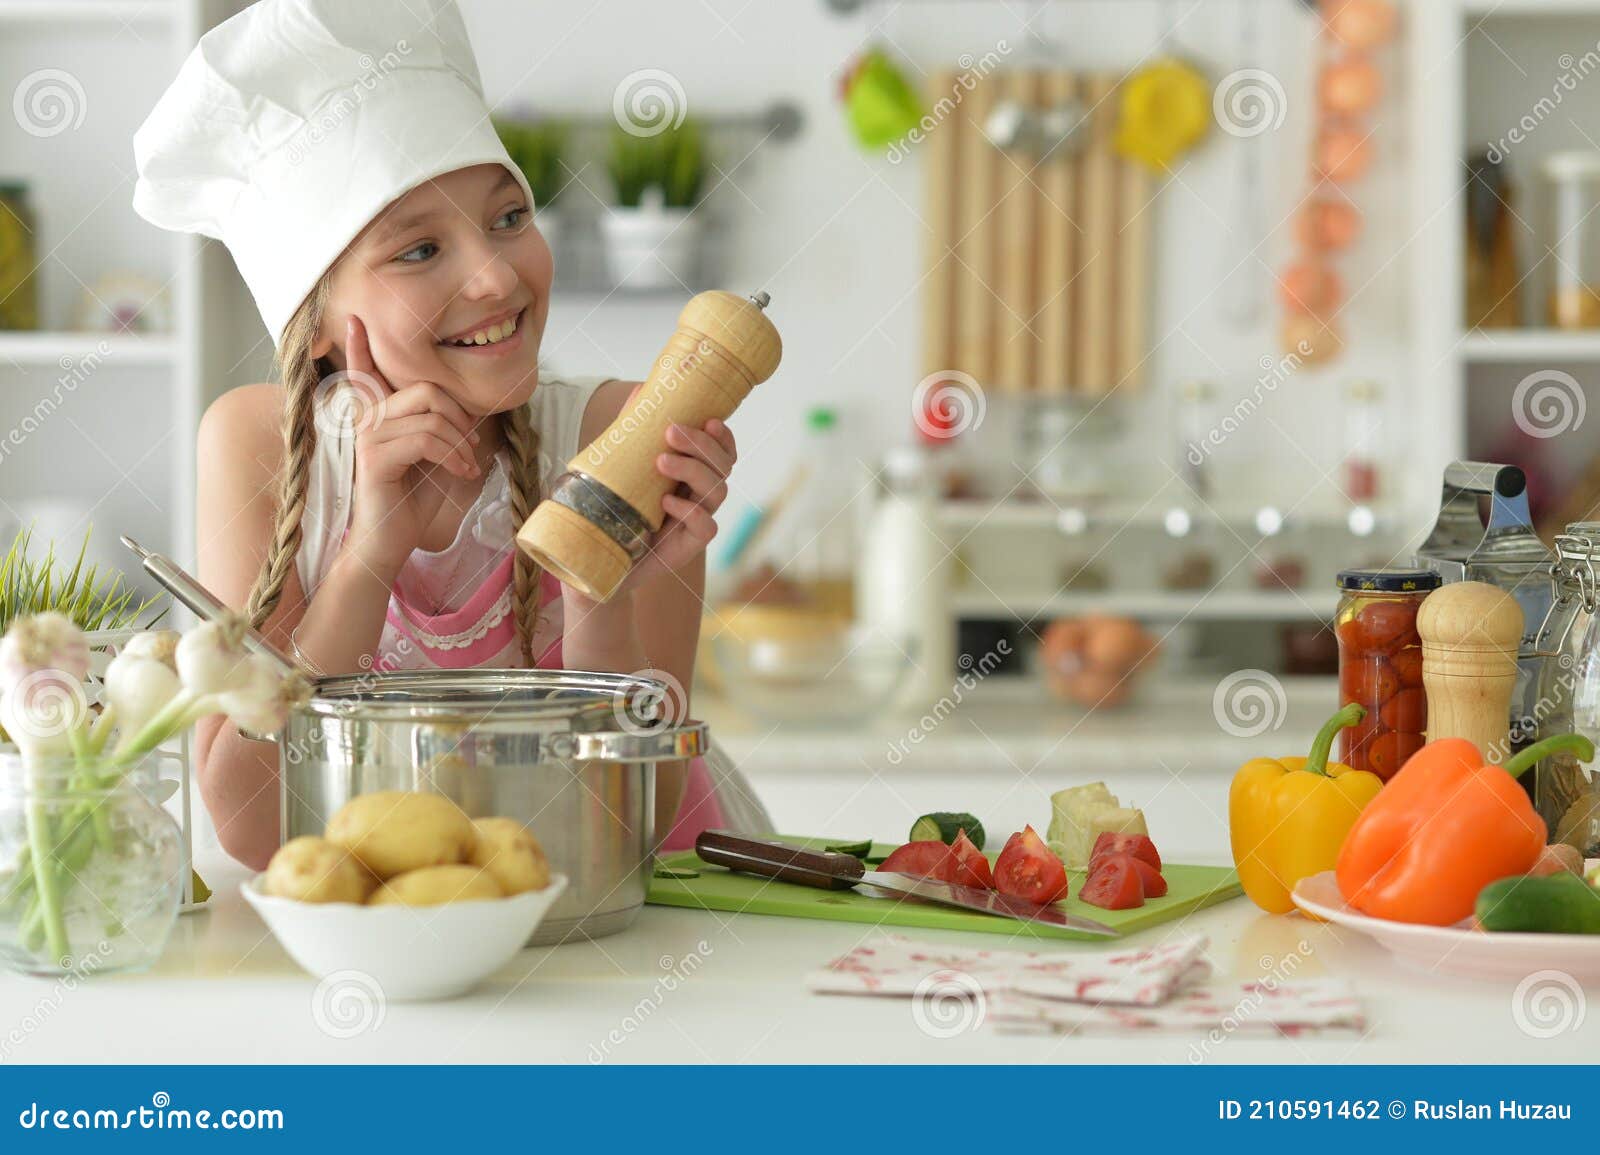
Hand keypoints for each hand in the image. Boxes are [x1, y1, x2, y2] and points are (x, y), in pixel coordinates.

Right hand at [340, 315, 481, 580]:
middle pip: (424, 388)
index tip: (357, 319)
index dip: (361, 346)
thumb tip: (474, 411)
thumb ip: (444, 429)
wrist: (392, 541)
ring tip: (467, 465)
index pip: (367, 372)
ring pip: (429, 414)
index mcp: (379, 416)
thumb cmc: (416, 499)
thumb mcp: (438, 457)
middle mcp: (369, 419)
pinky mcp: (375, 456)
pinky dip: (452, 455)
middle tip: (471, 445)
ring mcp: (369, 436)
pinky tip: (461, 472)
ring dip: (461, 441)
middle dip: (459, 415)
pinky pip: (424, 438)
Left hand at [606, 417, 736, 598]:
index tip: (709, 420)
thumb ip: (632, 433)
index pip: (722, 451)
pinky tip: (667, 501)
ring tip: (661, 462)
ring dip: (693, 470)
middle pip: (724, 465)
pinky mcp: (689, 546)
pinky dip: (690, 510)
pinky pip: (707, 526)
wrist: (599, 557)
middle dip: (702, 444)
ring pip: (718, 491)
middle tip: (671, 433)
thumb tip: (640, 392)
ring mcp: (697, 520)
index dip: (723, 436)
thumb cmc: (613, 509)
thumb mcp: (620, 466)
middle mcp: (700, 495)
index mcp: (692, 475)